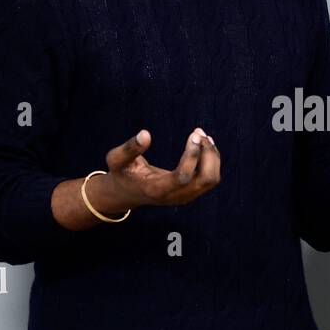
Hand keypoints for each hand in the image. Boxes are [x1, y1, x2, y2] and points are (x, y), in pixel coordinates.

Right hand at [92, 128, 220, 212]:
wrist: (126, 193)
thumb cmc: (122, 173)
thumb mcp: (116, 160)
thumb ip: (129, 148)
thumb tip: (145, 134)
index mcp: (156, 190)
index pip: (183, 177)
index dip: (192, 156)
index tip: (193, 135)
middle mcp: (175, 196)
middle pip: (206, 179)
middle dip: (208, 154)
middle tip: (198, 133)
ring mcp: (185, 197)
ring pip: (212, 179)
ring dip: (212, 156)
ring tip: (202, 135)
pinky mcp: (191, 192)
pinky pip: (209, 178)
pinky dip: (211, 160)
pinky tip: (204, 143)